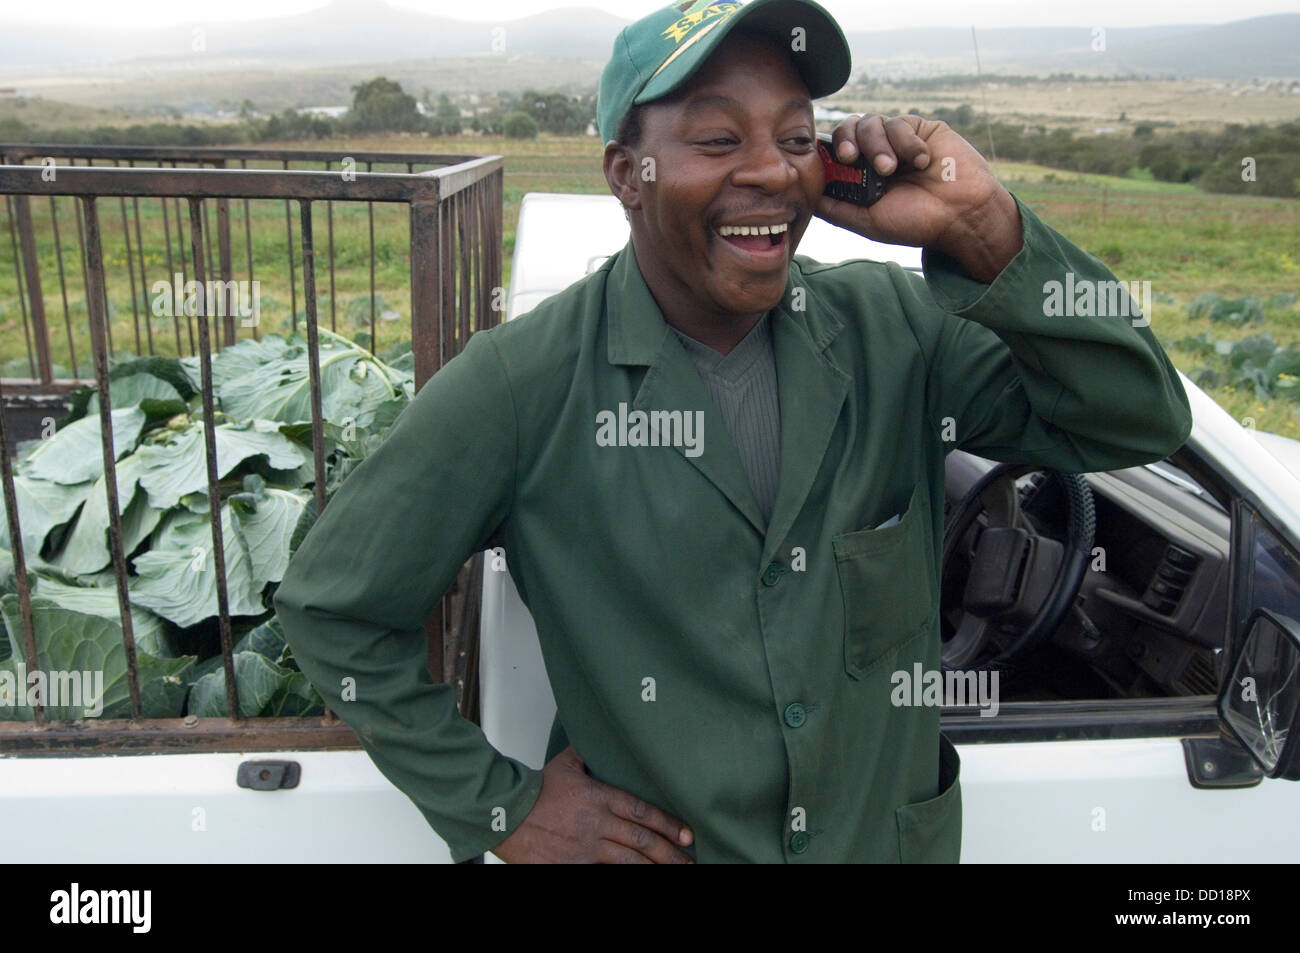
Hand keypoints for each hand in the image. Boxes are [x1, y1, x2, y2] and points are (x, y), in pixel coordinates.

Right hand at [492, 745, 694, 862]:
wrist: (504, 814)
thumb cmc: (533, 790)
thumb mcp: (563, 764)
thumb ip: (585, 753)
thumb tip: (597, 735)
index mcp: (598, 797)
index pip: (642, 811)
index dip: (667, 823)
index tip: (686, 833)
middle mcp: (597, 823)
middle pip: (642, 840)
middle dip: (669, 852)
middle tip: (689, 861)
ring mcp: (586, 848)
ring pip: (629, 862)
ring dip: (654, 868)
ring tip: (675, 872)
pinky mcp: (573, 866)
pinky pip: (604, 874)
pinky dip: (623, 876)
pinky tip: (639, 876)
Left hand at [815, 113, 1021, 282]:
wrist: (961, 214)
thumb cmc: (916, 222)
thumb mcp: (867, 221)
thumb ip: (836, 208)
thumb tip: (807, 195)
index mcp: (861, 176)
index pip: (835, 151)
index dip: (829, 150)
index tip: (833, 161)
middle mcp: (876, 155)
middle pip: (848, 129)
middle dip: (846, 140)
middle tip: (851, 157)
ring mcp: (897, 140)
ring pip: (871, 123)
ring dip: (878, 145)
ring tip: (892, 170)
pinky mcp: (919, 129)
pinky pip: (900, 123)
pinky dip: (907, 143)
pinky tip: (922, 162)